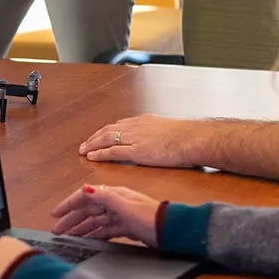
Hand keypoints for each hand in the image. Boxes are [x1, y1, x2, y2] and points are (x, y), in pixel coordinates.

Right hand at [51, 184, 161, 246]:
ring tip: (69, 236)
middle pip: (87, 210)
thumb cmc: (151, 218)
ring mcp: (120, 215)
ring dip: (81, 228)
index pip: (84, 196)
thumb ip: (104, 198)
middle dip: (71, 219)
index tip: (56, 213)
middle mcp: (115, 203)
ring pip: (95, 221)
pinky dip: (95, 234)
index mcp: (113, 195)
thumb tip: (85, 188)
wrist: (173, 231)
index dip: (69, 204)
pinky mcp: (126, 227)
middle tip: (58, 229)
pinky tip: (88, 239)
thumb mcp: (126, 207)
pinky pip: (105, 230)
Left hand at [79, 115, 200, 167]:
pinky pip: (112, 152)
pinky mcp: (136, 151)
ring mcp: (134, 138)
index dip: (106, 131)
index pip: (119, 125)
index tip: (98, 136)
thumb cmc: (189, 137)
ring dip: (92, 145)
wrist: (194, 139)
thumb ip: (159, 133)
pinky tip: (92, 157)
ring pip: (105, 139)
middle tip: (84, 144)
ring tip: (83, 151)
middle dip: (94, 137)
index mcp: (143, 121)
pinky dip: (100, 154)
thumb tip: (160, 140)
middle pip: (107, 130)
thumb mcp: (169, 130)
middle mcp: (135, 127)